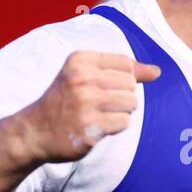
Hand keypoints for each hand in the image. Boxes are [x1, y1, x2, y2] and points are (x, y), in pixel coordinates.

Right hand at [22, 51, 159, 162]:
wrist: (34, 131)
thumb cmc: (64, 101)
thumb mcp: (83, 75)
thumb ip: (122, 70)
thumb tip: (157, 71)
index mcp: (80, 60)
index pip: (125, 63)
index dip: (124, 78)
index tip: (107, 87)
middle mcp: (82, 79)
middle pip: (130, 84)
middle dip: (122, 96)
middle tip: (100, 104)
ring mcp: (86, 103)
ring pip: (131, 104)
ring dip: (120, 112)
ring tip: (100, 115)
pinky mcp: (90, 127)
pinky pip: (123, 123)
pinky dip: (115, 127)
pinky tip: (97, 126)